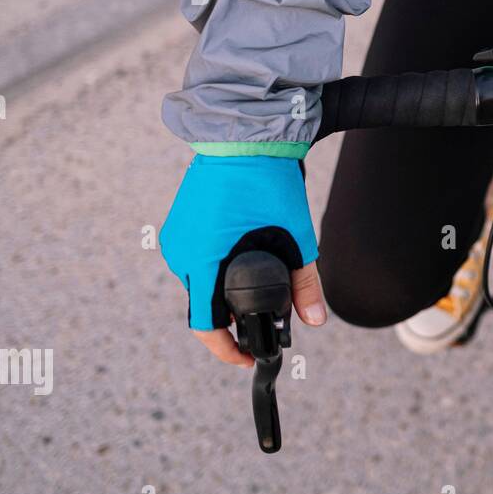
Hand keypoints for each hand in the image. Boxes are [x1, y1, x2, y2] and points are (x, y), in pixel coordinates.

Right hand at [162, 155, 322, 364]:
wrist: (244, 134)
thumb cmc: (267, 183)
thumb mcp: (294, 237)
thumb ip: (304, 283)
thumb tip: (314, 321)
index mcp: (202, 259)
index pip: (204, 324)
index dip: (225, 349)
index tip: (245, 359)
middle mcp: (182, 253)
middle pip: (203, 306)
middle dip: (231, 321)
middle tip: (262, 326)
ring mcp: (178, 238)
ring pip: (200, 283)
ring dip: (224, 294)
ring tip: (258, 295)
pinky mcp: (181, 224)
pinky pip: (196, 260)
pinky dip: (216, 271)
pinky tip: (241, 268)